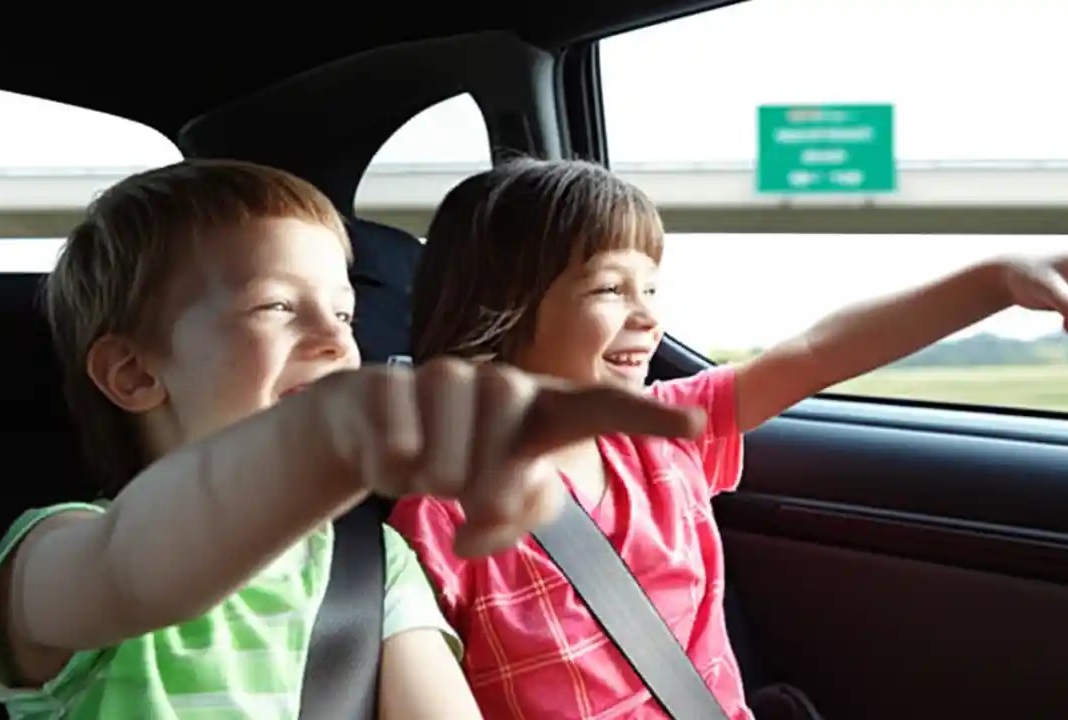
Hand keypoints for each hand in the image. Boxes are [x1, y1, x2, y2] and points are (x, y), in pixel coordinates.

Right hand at [314, 358, 703, 556]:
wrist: (372, 436)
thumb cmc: (458, 465)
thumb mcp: (496, 504)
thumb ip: (516, 515)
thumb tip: (494, 513)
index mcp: (541, 409)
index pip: (599, 407)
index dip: (646, 417)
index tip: (695, 425)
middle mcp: (498, 383)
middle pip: (504, 426)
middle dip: (485, 477)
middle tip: (470, 502)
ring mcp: (442, 377)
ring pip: (447, 442)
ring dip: (437, 479)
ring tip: (429, 480)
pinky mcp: (387, 383)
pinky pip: (397, 439)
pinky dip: (393, 471)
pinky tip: (392, 467)